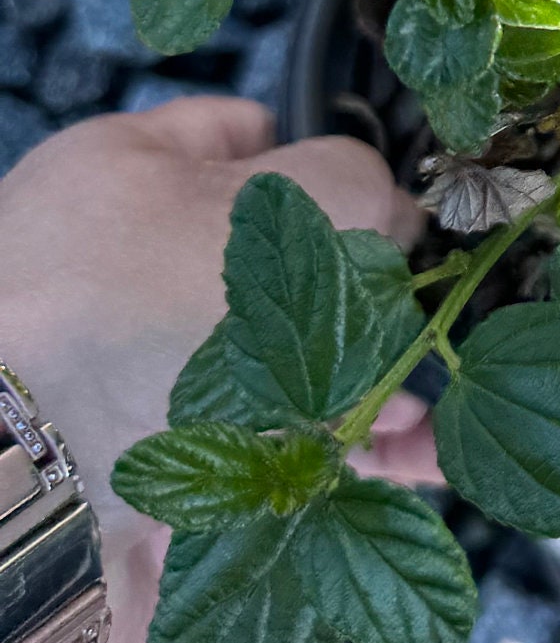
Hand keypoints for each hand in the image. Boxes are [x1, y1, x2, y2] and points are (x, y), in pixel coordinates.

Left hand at [0, 99, 432, 642]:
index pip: (241, 139)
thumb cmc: (132, 317)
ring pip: (281, 378)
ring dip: (365, 400)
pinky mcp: (147, 486)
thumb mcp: (276, 202)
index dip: (327, 168)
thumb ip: (359, 185)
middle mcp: (119, 275)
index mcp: (122, 175)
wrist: (14, 503)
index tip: (398, 215)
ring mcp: (130, 384)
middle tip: (430, 334)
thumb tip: (396, 219)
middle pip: (275, 272)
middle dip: (364, 310)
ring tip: (434, 433)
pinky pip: (266, 465)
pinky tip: (409, 473)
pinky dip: (336, 468)